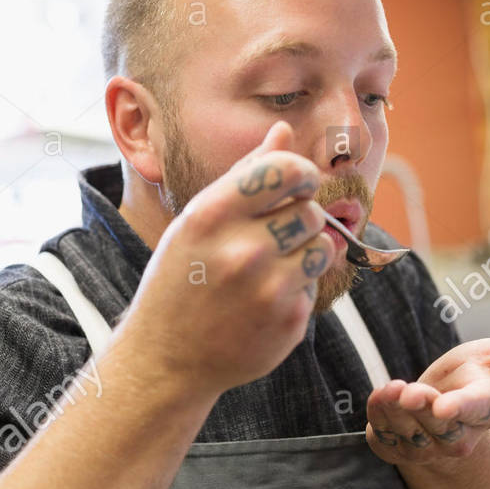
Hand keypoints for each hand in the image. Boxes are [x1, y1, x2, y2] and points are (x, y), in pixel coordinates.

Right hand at [117, 120, 338, 398]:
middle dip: (298, 218)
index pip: (287, 170)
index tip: (296, 185)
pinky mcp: (289, 321)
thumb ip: (244, 175)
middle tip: (272, 237)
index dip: (301, 174)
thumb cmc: (179, 280)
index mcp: (212, 216)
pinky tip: (266, 300)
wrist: (167, 358)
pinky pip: (315, 284)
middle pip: (309, 209)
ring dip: (305, 251)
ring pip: (322, 245)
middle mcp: (242, 251)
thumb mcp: (197, 221)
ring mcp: (268, 290)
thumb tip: (284, 130)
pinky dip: (298, 287)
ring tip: (272, 266)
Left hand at [365, 317, 489, 467]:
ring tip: (388, 388)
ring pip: (406, 433)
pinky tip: (378, 398)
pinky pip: (381, 438)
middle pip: (438, 427)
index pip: (473, 410)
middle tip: (408, 391)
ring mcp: (426, 449)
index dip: (459, 408)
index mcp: (483, 410)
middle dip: (422, 410)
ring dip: (392, 411)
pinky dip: (375, 419)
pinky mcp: (396, 451)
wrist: (437, 408)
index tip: (444, 406)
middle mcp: (457, 436)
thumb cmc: (469, 377)